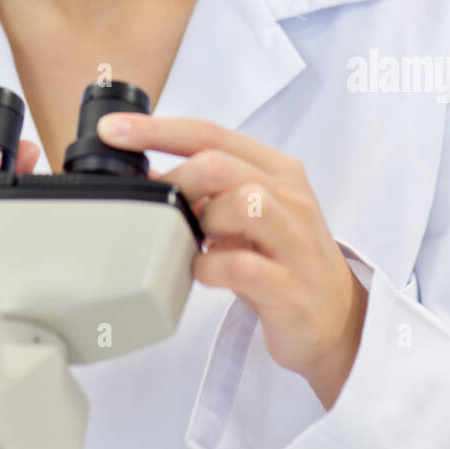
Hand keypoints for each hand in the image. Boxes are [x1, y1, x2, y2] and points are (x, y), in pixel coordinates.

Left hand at [97, 112, 368, 409]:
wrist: (336, 319)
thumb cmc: (280, 258)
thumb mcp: (247, 213)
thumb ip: (207, 190)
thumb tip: (145, 177)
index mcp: (275, 169)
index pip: (209, 132)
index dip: (156, 129)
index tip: (112, 131)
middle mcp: (289, 196)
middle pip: (218, 163)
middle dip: (175, 179)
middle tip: (154, 204)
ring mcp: (293, 241)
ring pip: (239, 203)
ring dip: (199, 220)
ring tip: (191, 240)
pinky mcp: (290, 287)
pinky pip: (240, 266)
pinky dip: (209, 265)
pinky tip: (201, 270)